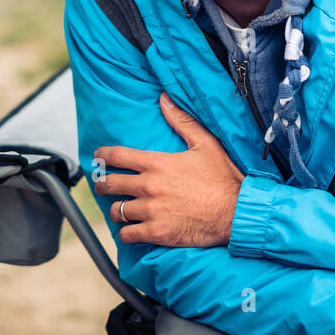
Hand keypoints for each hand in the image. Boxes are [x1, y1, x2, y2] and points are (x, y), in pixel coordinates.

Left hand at [93, 93, 243, 247]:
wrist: (236, 213)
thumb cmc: (223, 178)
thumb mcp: (205, 144)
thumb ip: (181, 121)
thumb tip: (164, 99)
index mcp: (157, 163)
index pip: (117, 156)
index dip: (102, 155)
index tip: (98, 157)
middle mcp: (149, 186)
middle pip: (110, 184)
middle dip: (102, 183)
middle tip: (102, 185)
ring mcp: (151, 211)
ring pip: (116, 210)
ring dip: (116, 209)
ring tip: (120, 209)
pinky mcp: (157, 233)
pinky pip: (127, 235)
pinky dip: (126, 233)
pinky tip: (130, 230)